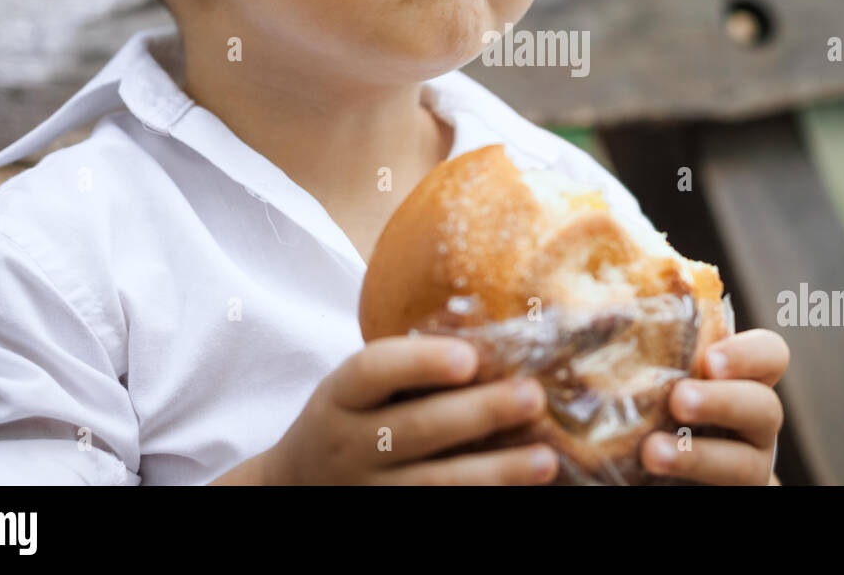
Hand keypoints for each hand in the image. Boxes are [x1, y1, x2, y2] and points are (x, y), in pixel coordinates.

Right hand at [244, 336, 559, 483]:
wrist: (297, 484)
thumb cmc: (352, 417)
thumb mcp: (359, 387)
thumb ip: (408, 363)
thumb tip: (488, 324)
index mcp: (340, 395)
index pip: (372, 370)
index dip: (421, 362)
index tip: (470, 357)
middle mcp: (348, 445)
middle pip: (415, 429)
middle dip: (479, 414)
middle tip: (534, 396)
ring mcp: (367, 491)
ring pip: (433, 484)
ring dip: (495, 472)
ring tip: (545, 459)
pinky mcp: (388, 519)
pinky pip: (438, 510)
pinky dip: (482, 500)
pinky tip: (521, 490)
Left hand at [639, 328, 788, 484]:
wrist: (654, 470)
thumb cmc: (653, 404)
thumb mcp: (656, 371)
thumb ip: (641, 346)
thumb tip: (591, 310)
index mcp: (741, 378)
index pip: (769, 355)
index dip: (748, 355)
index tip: (709, 359)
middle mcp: (754, 422)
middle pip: (763, 407)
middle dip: (721, 401)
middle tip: (678, 399)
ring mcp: (746, 465)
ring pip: (743, 464)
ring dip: (698, 456)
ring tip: (652, 452)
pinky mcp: (729, 494)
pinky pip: (723, 491)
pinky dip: (688, 482)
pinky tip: (648, 477)